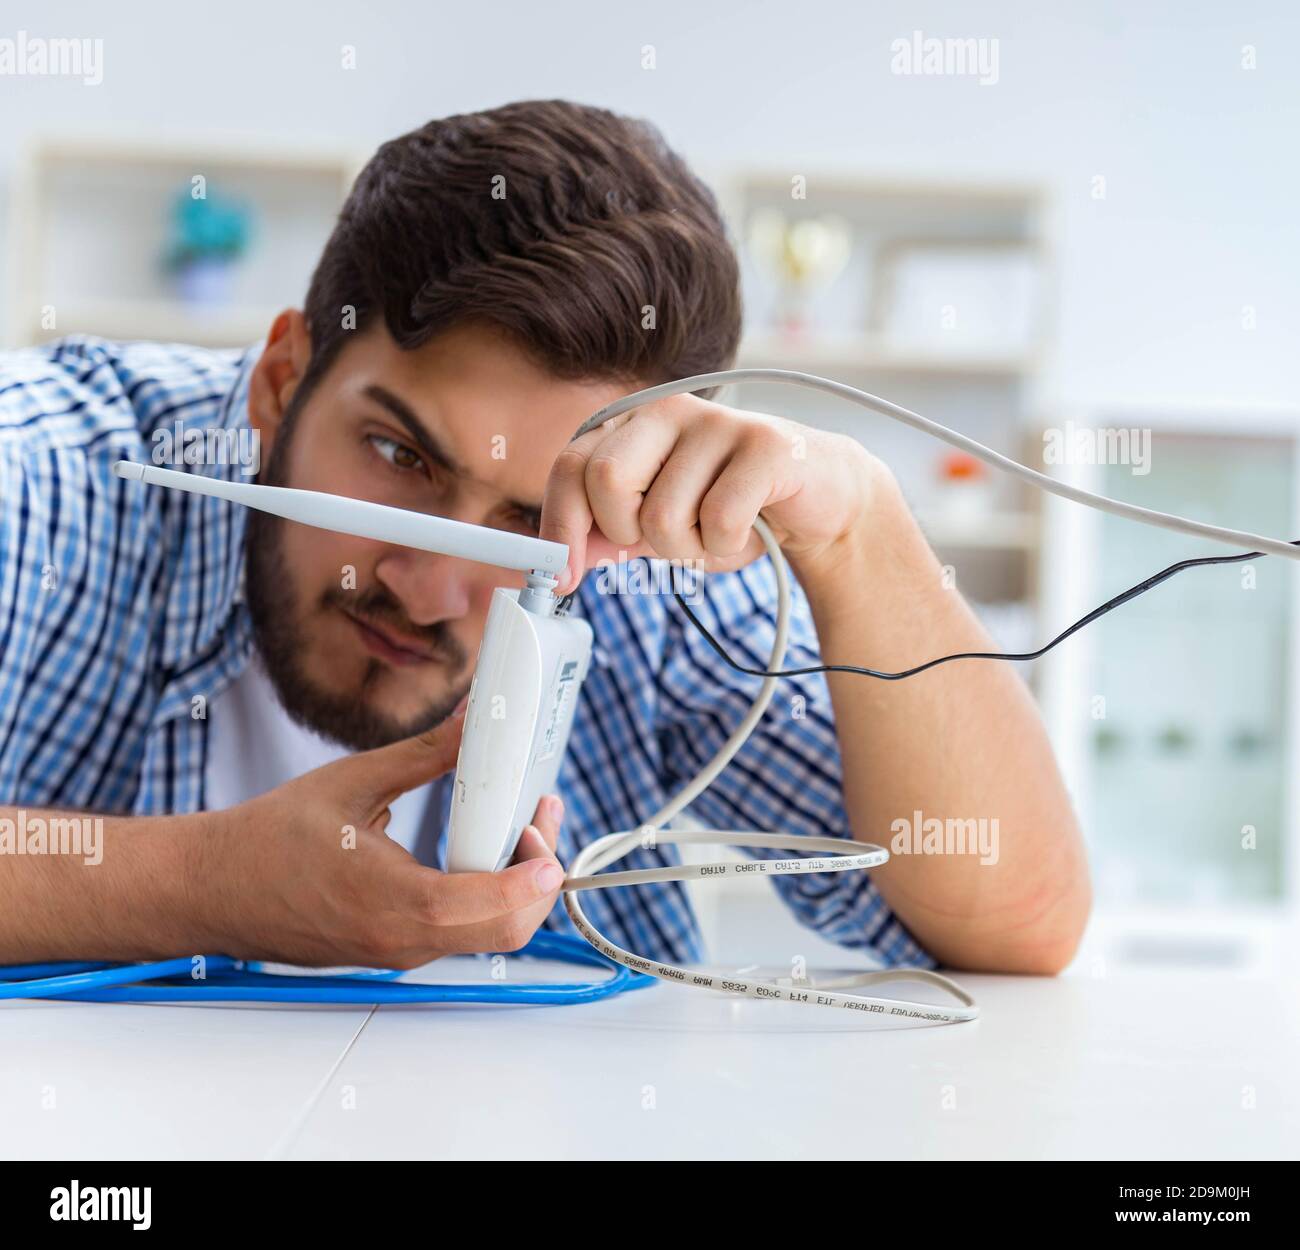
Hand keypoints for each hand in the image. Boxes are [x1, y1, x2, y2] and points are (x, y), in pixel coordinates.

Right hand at [190, 711, 566, 968]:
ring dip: (516, 886)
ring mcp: (398, 953)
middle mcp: (402, 941)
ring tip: (517, 827)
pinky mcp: (391, 949)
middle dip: (540, 878)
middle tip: (539, 820)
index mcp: (394, 903)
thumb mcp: (353, 781)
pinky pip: (458, 932)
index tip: (546, 829)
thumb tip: (472, 723)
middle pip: (507, 931)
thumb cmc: (267, 840)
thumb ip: (425, 755)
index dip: (536, 874)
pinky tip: (480, 849)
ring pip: (486, 935)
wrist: (211, 888)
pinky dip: (486, 897)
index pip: (493, 907)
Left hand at [541, 392, 893, 593]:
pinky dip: (727, 545)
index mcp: (630, 424)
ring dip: (690, 548)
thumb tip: (558, 563)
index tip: (563, 579)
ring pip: (663, 515)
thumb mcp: (657, 528)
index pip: (569, 469)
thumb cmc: (730, 510)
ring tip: (718, 532)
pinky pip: (718, 519)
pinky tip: (748, 529)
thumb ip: (606, 537)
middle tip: (671, 537)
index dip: (560, 529)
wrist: (818, 500)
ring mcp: (716, 421)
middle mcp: (666, 410)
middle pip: (607, 483)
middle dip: (631, 535)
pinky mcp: (763, 443)